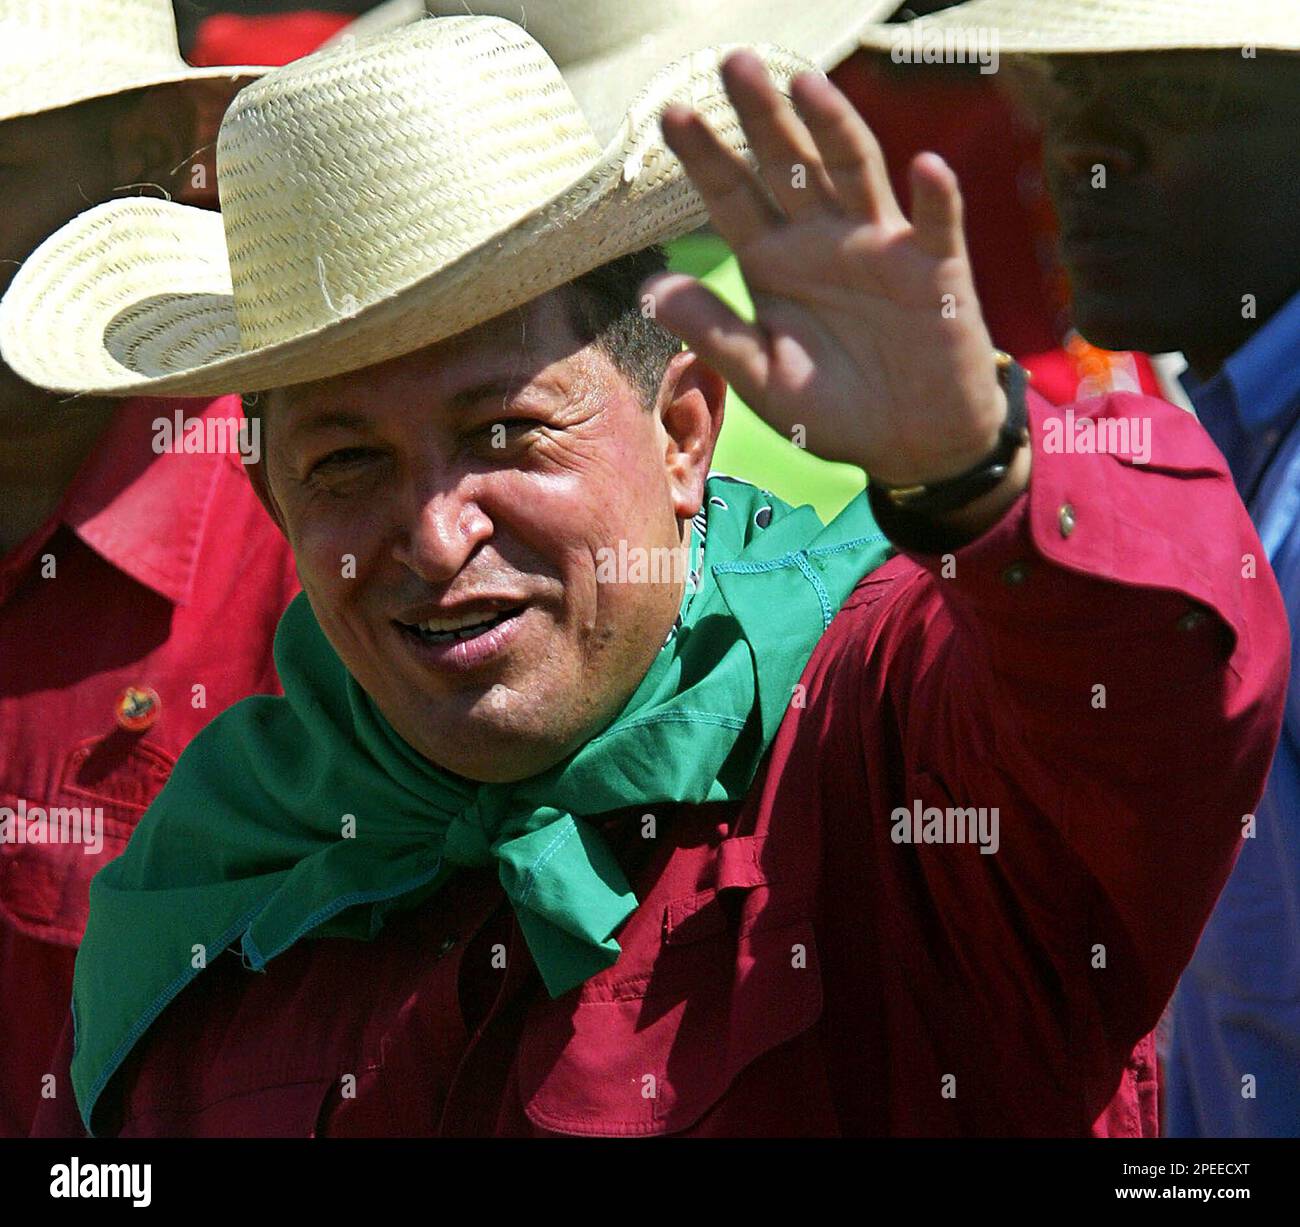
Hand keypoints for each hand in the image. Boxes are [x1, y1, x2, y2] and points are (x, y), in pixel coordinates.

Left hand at [645, 51, 1017, 490]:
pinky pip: (937, 226)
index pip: (732, 198)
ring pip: (855, 173)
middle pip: (788, 165)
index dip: (704, 157)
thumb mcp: (762, 379)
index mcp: (774, 264)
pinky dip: (935, 198)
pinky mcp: (934, 270)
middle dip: (761, 116)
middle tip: (733, 64)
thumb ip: (714, 333)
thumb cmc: (833, 409)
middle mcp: (822, 241)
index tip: (670, 115)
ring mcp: (880, 247)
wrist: (909, 443)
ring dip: (835, 129)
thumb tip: (651, 288)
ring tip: (807, 85)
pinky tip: (926, 167)